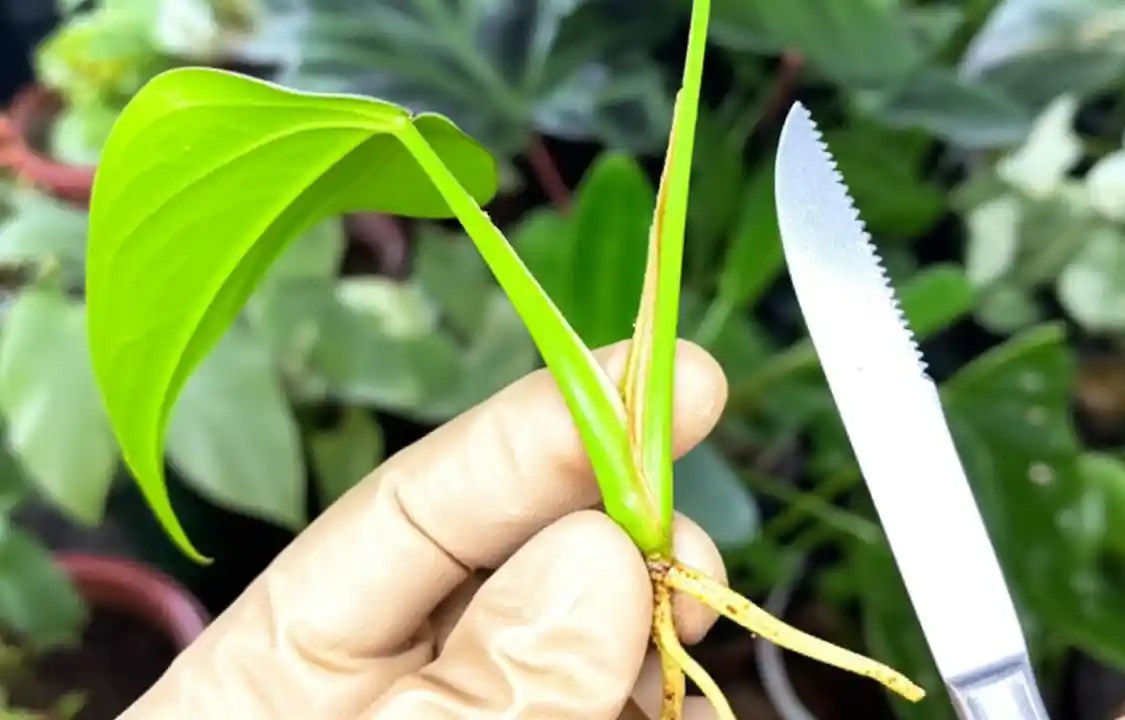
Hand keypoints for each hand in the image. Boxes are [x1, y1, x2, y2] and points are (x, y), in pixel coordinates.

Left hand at [122, 340, 730, 719]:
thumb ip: (470, 688)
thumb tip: (594, 557)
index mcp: (287, 660)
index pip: (417, 505)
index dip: (535, 426)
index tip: (650, 370)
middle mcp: (387, 680)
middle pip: (516, 558)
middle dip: (616, 522)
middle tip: (684, 537)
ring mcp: (475, 715)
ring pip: (583, 633)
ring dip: (652, 616)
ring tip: (690, 625)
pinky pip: (613, 706)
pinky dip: (664, 697)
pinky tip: (688, 700)